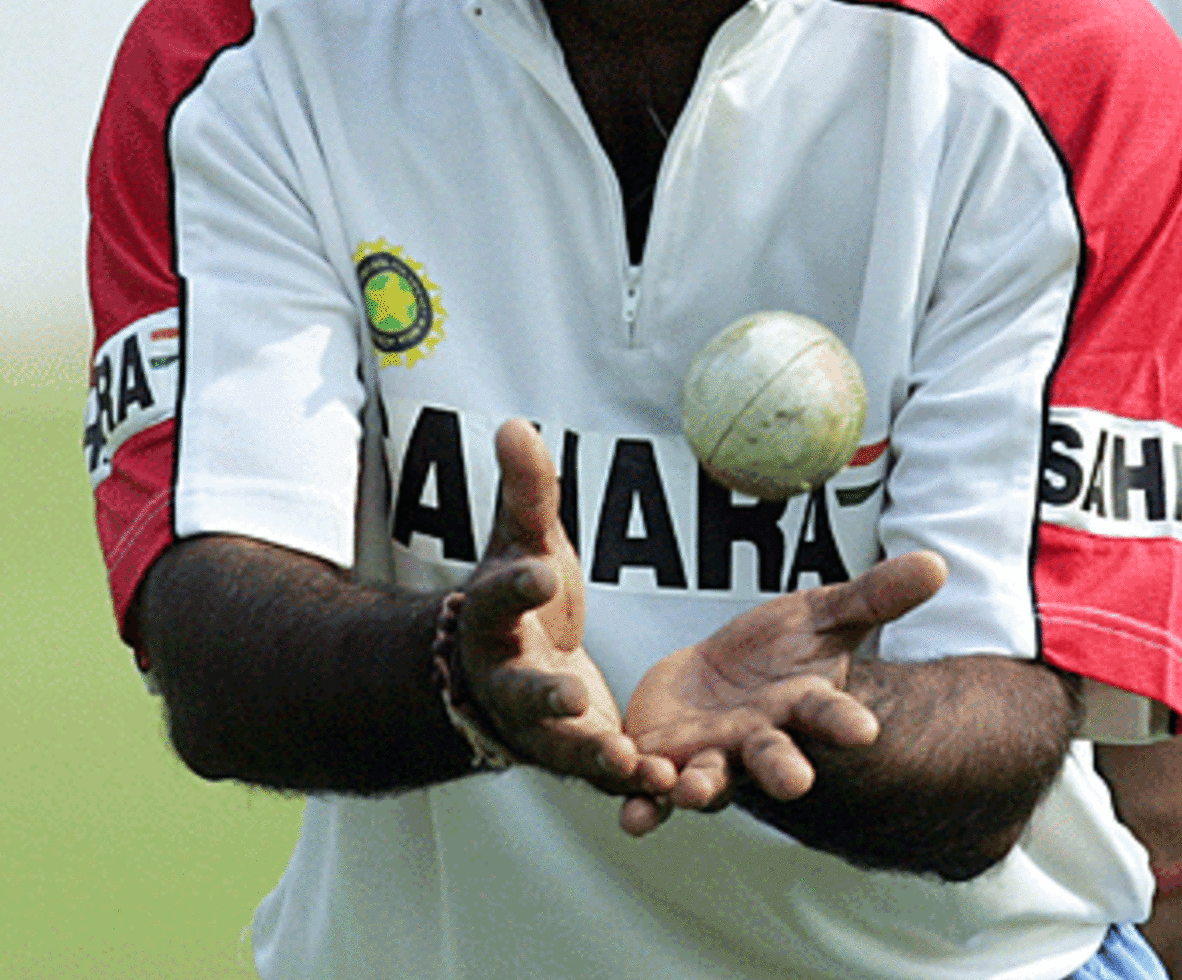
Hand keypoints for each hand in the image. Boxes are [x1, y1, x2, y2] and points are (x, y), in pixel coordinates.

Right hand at [456, 419, 677, 798]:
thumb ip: (526, 490)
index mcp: (490, 620)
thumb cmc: (520, 594)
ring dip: (594, 755)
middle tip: (571, 696)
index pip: (499, 599)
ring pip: (563, 748)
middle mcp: (508, 682)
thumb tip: (513, 422)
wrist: (499, 670)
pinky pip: (602, 775)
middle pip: (523, 692)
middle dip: (546, 696)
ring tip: (629, 762)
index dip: (518, 586)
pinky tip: (666, 784)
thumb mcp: (524, 540)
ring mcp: (541, 729)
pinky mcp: (579, 756)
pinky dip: (630, 784)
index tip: (543, 572)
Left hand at [619, 549, 946, 834]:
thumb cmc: (776, 652)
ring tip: (688, 788)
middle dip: (781, 770)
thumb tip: (937, 563)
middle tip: (793, 782)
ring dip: (699, 787)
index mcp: (800, 708)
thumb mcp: (821, 614)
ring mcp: (712, 757)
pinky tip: (629, 812)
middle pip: (774, 759)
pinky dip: (639, 797)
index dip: (845, 722)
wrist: (714, 682)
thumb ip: (873, 597)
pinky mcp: (664, 761)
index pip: (830, 715)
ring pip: (709, 779)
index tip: (864, 730)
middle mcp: (759, 742)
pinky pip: (648, 787)